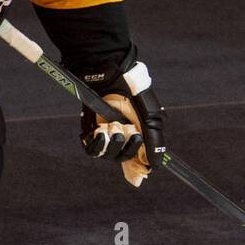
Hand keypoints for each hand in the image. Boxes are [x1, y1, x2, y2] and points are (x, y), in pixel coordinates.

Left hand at [78, 51, 165, 186]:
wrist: (111, 75)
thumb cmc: (134, 92)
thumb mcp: (151, 117)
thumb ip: (154, 140)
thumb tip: (154, 166)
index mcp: (138, 134)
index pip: (138, 159)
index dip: (139, 166)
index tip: (142, 169)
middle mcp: (122, 137)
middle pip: (125, 158)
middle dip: (129, 149)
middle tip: (131, 133)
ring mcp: (106, 135)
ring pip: (109, 155)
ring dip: (114, 145)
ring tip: (115, 128)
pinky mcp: (90, 131)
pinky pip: (93, 150)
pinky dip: (99, 145)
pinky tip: (103, 133)